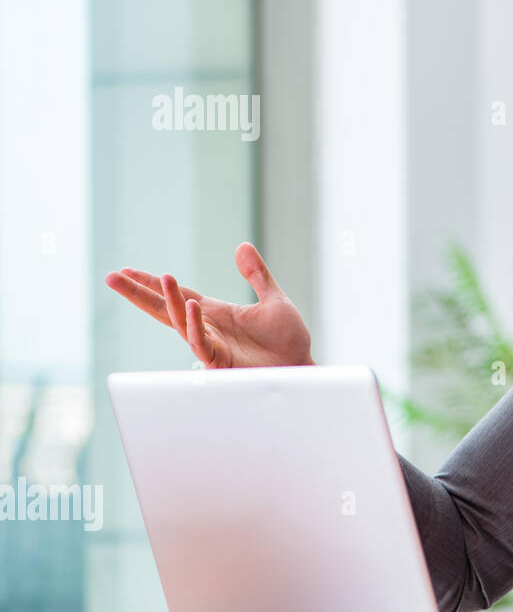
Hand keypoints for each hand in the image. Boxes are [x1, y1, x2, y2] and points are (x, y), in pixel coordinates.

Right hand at [105, 242, 312, 368]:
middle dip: (139, 293)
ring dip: (171, 301)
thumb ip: (257, 274)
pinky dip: (195, 326)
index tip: (127, 271)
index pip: (177, 295)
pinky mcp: (220, 362)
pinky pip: (201, 343)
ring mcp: (212, 345)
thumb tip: (241, 245)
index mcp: (215, 313)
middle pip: (165, 308)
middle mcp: (208, 328)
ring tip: (162, 277)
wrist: (301, 366)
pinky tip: (190, 306)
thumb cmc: (288, 339)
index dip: (152, 284)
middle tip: (112, 276)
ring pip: (181, 323)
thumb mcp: (273, 300)